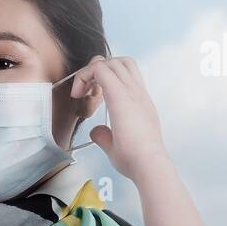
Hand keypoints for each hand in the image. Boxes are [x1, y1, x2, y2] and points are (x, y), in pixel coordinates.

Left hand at [70, 55, 170, 182]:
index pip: (126, 74)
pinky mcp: (120, 96)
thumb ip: (105, 135)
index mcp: (139, 102)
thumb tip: (96, 131)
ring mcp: (131, 92)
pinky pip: (101, 70)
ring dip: (91, 71)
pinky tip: (79, 94)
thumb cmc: (137, 159)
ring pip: (112, 61)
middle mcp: (138, 93)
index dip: (106, 78)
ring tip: (82, 91)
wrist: (148, 164)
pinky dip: (86, 75)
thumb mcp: (117, 145)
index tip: (93, 96)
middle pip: (120, 62)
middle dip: (99, 69)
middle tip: (86, 91)